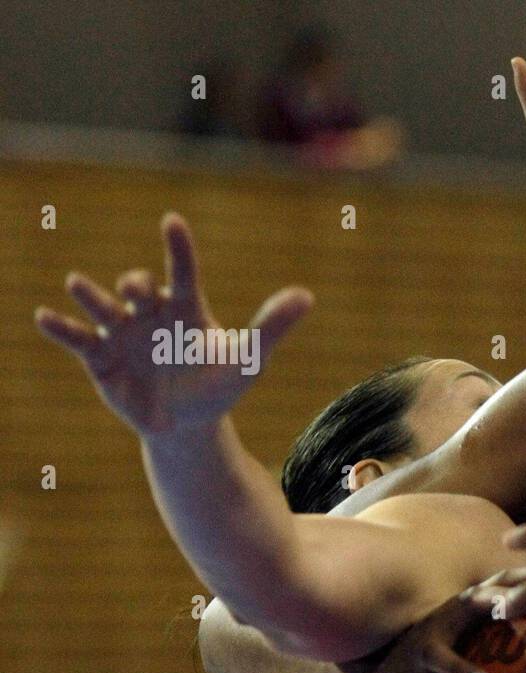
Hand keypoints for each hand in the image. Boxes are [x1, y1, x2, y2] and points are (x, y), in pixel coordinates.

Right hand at [35, 213, 311, 435]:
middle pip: (140, 287)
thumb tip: (306, 296)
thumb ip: (273, 326)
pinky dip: (60, 328)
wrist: (187, 424)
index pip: (183, 271)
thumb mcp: (248, 359)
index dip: (179, 247)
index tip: (172, 221)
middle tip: (138, 289)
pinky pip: (77, 338)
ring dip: (91, 294)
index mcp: (186, 308)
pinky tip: (44, 317)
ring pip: (103, 306)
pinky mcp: (100, 357)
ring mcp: (122, 333)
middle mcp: (150, 312)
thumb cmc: (218, 384)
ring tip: (77, 283)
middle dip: (136, 284)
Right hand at [334, 567, 525, 672]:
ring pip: (442, 660)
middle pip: (470, 605)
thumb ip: (506, 615)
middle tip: (520, 605)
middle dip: (495, 601)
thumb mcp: (469, 626)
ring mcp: (422, 657)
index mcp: (462, 608)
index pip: (498, 584)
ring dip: (462, 670)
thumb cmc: (441, 647)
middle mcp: (442, 624)